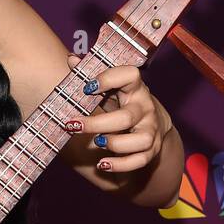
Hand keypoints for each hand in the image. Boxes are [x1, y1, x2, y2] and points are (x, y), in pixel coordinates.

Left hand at [65, 55, 171, 173]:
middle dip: (97, 123)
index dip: (109, 79)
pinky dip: (121, 165)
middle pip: (126, 116)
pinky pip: (140, 160)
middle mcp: (144, 108)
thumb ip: (90, 75)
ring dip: (116, 144)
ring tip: (98, 143)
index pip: (130, 75)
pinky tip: (102, 164)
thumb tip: (72, 59)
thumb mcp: (108, 89)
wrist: (149, 127)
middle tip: (73, 125)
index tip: (87, 87)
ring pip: (140, 140)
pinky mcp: (151, 150)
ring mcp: (149, 130)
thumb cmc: (120, 104)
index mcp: (133, 88)